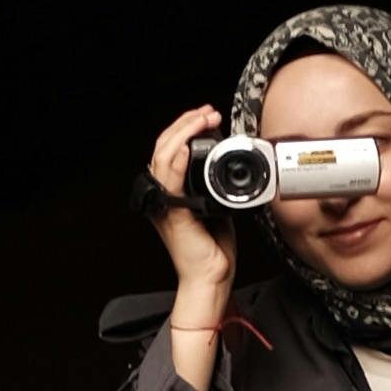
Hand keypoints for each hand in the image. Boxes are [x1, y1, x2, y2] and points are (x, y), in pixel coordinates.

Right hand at [147, 104, 233, 338]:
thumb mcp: (218, 208)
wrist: (211, 278)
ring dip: (183, 133)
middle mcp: (163, 195)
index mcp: (172, 193)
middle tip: (207, 112)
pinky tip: (187, 146)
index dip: (185, 129)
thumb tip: (227, 168)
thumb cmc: (213, 249)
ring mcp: (165, 204)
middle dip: (185, 124)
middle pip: (163, 146)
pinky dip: (176, 160)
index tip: (207, 117)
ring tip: (202, 119)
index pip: (170, 150)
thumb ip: (215, 188)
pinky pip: (169, 181)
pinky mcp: (173, 214)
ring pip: (162, 156)